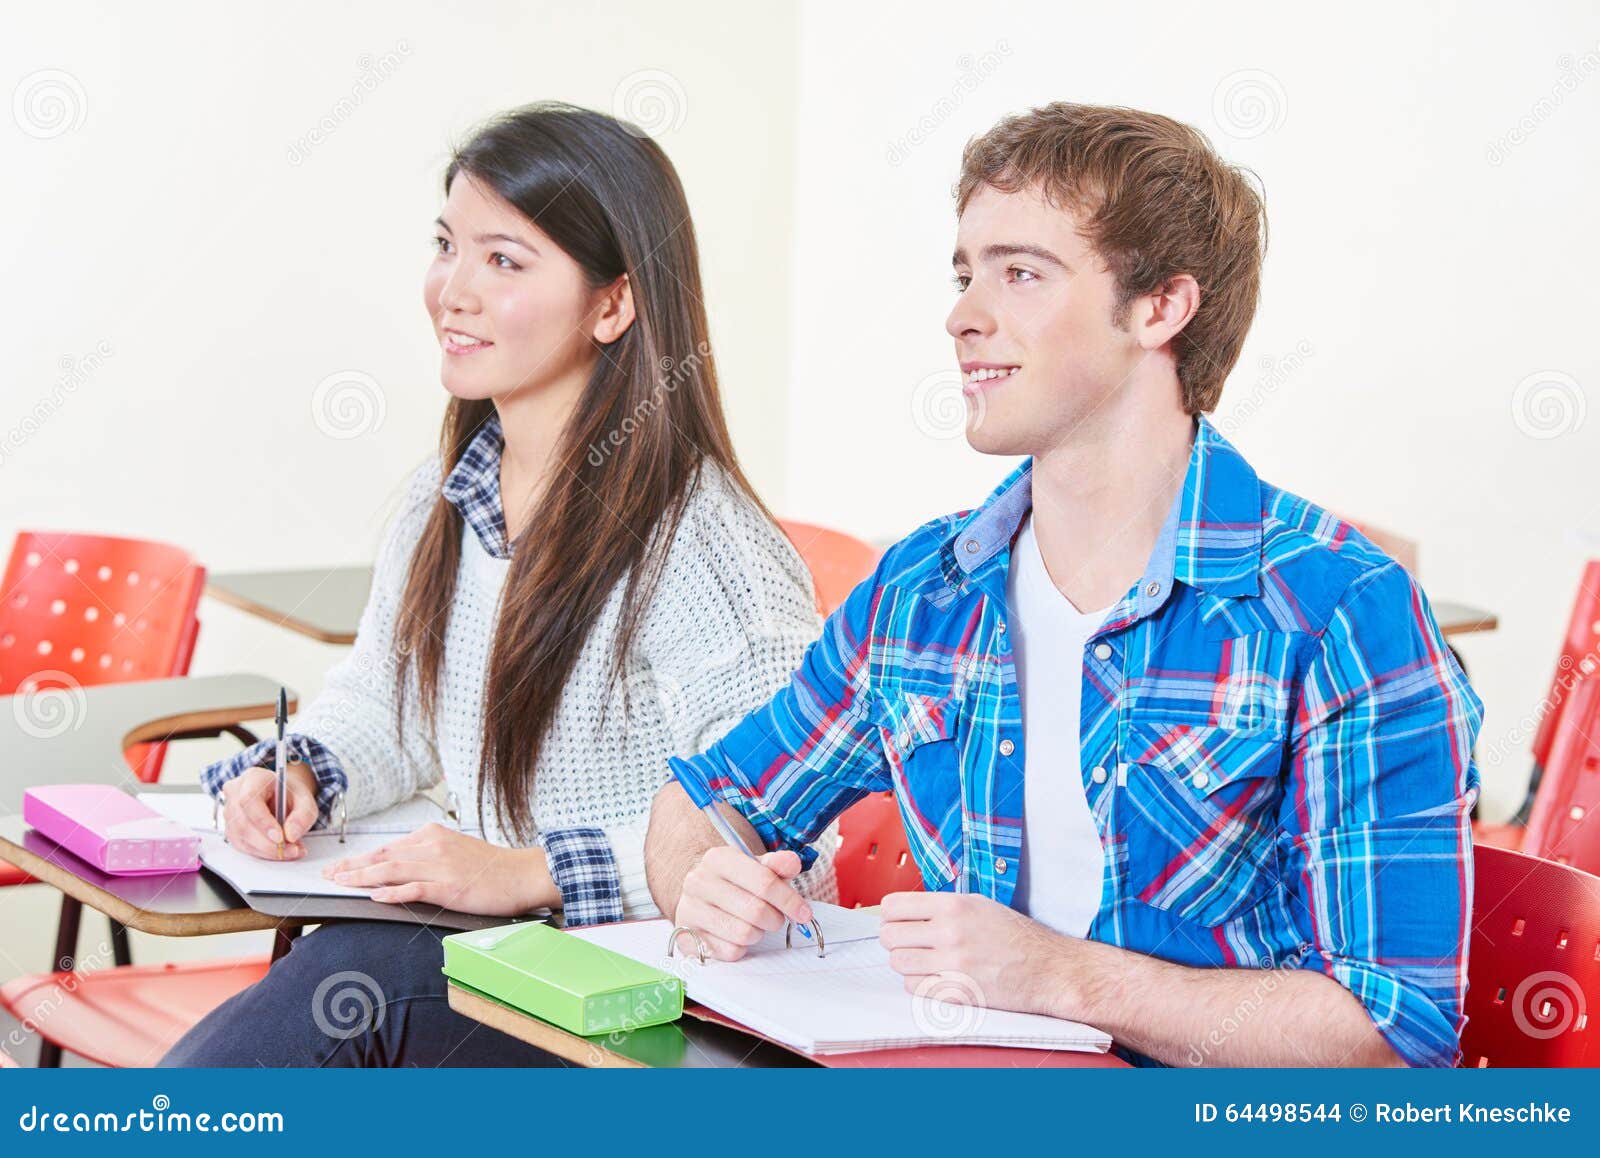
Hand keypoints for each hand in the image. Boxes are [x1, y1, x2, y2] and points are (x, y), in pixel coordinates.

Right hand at [221, 761, 318, 860]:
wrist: (281, 796)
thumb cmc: (290, 794)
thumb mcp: (305, 800)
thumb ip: (303, 815)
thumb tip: (291, 835)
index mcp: (253, 778)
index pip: (249, 800)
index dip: (263, 822)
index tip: (280, 837)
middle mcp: (235, 793)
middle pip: (243, 822)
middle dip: (268, 842)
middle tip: (291, 849)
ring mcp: (229, 811)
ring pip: (241, 837)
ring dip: (266, 850)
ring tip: (290, 851)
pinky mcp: (230, 828)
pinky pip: (241, 845)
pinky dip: (261, 852)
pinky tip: (278, 851)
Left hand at [321, 822, 557, 916]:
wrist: (521, 874)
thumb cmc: (491, 867)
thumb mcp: (456, 850)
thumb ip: (427, 855)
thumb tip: (399, 867)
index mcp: (433, 835)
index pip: (388, 847)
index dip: (360, 858)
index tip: (340, 866)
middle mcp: (433, 846)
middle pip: (383, 856)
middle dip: (352, 867)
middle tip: (329, 875)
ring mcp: (440, 866)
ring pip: (391, 870)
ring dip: (362, 878)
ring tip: (340, 884)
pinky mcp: (449, 887)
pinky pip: (414, 888)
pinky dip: (392, 892)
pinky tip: (375, 896)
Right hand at [673, 845, 812, 960]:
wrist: (700, 894)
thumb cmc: (734, 881)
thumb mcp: (756, 866)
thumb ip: (777, 865)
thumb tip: (792, 863)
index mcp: (718, 858)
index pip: (763, 881)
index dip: (789, 900)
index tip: (804, 913)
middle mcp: (698, 882)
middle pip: (755, 910)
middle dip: (775, 919)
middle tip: (776, 918)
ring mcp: (689, 910)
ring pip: (743, 933)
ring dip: (758, 933)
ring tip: (754, 925)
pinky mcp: (686, 937)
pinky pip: (728, 951)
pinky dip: (740, 948)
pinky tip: (735, 936)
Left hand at [878, 891, 1081, 1017]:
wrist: (1048, 969)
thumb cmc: (1016, 935)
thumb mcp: (979, 904)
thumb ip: (941, 906)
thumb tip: (904, 913)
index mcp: (953, 905)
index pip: (892, 907)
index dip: (890, 915)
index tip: (897, 920)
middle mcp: (950, 932)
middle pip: (889, 937)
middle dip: (894, 940)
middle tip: (908, 943)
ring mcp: (953, 965)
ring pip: (898, 964)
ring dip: (906, 963)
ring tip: (923, 961)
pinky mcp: (958, 993)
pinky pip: (915, 988)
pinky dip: (920, 984)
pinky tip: (936, 977)